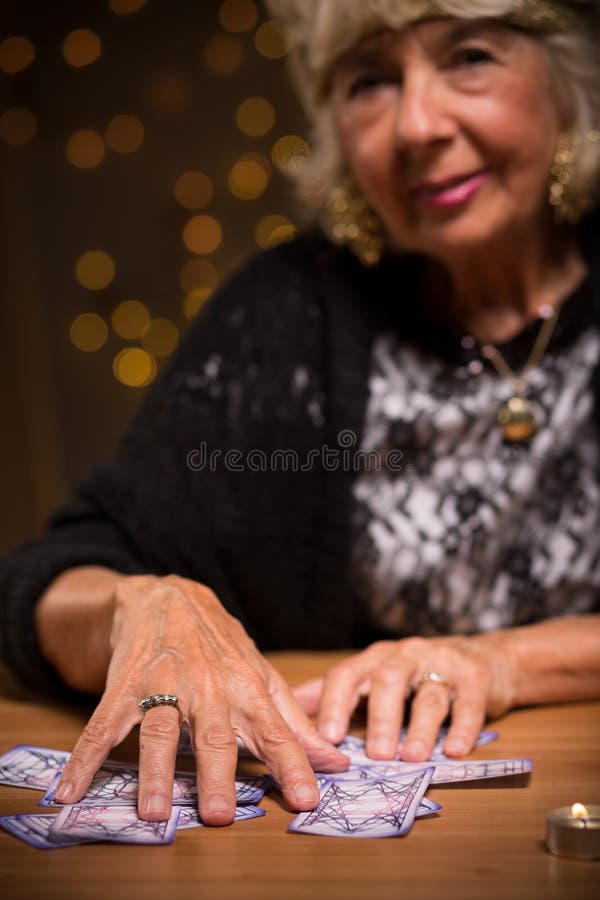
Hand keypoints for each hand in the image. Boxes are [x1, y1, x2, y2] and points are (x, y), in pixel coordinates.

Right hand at [54, 575, 347, 823]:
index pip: (275, 732)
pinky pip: (101, 725)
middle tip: (219, 814)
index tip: (308, 800)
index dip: (293, 765)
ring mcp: (162, 685)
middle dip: (218, 772)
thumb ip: (295, 722)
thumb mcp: (261, 676)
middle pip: (214, 733)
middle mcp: (206, 687)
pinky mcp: (123, 686)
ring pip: (158, 729)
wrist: (167, 596)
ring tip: (154, 811)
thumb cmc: (220, 647)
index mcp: (246, 688)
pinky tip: (70, 790)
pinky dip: (84, 759)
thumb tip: (338, 762)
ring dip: (155, 770)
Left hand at [293, 635, 514, 760]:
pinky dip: (462, 727)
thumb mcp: (374, 676)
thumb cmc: (417, 674)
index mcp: (375, 658)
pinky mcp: (476, 677)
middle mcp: (406, 655)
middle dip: (380, 718)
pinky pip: (469, 702)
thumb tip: (286, 704)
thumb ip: (334, 691)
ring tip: (412, 757)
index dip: (336, 703)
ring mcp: (442, 663)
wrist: (481, 659)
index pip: (348, 674)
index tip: (327, 738)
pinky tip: (454, 749)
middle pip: (388, 680)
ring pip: (429, 693)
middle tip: (374, 754)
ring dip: (419, 727)